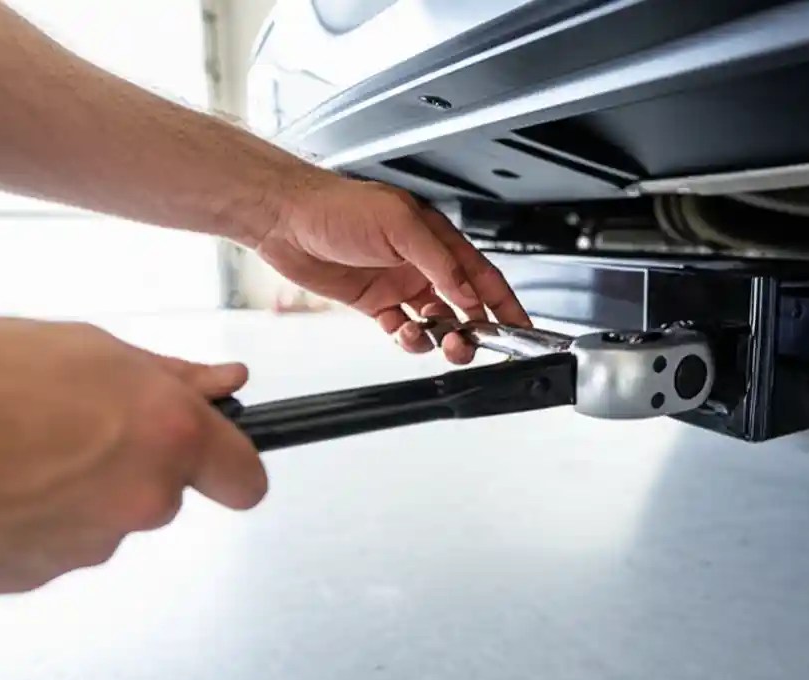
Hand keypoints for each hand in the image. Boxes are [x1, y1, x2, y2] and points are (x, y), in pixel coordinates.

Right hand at [0, 318, 266, 593]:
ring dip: (80, 490)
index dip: (233, 466)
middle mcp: (140, 500)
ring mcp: (87, 547)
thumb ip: (168, 378)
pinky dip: (36, 520)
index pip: (246, 479)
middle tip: (73, 423)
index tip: (221, 459)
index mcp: (166, 437)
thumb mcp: (86, 347)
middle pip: (167, 496)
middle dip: (135, 465)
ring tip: (15, 445)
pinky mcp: (35, 578)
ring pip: (107, 519)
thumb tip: (223, 386)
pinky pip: (57, 545)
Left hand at [253, 175, 530, 363]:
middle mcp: (421, 263)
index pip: (482, 276)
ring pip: (435, 321)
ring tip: (435, 340)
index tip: (521, 328)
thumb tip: (466, 292)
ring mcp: (398, 283)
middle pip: (463, 304)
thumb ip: (437, 261)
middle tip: (470, 344)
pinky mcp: (374, 302)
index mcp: (436, 240)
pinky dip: (409, 339)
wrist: (287, 219)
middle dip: (473, 329)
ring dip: (440, 337)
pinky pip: (403, 329)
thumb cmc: (339, 206)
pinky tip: (406, 336)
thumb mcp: (399, 225)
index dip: (505, 303)